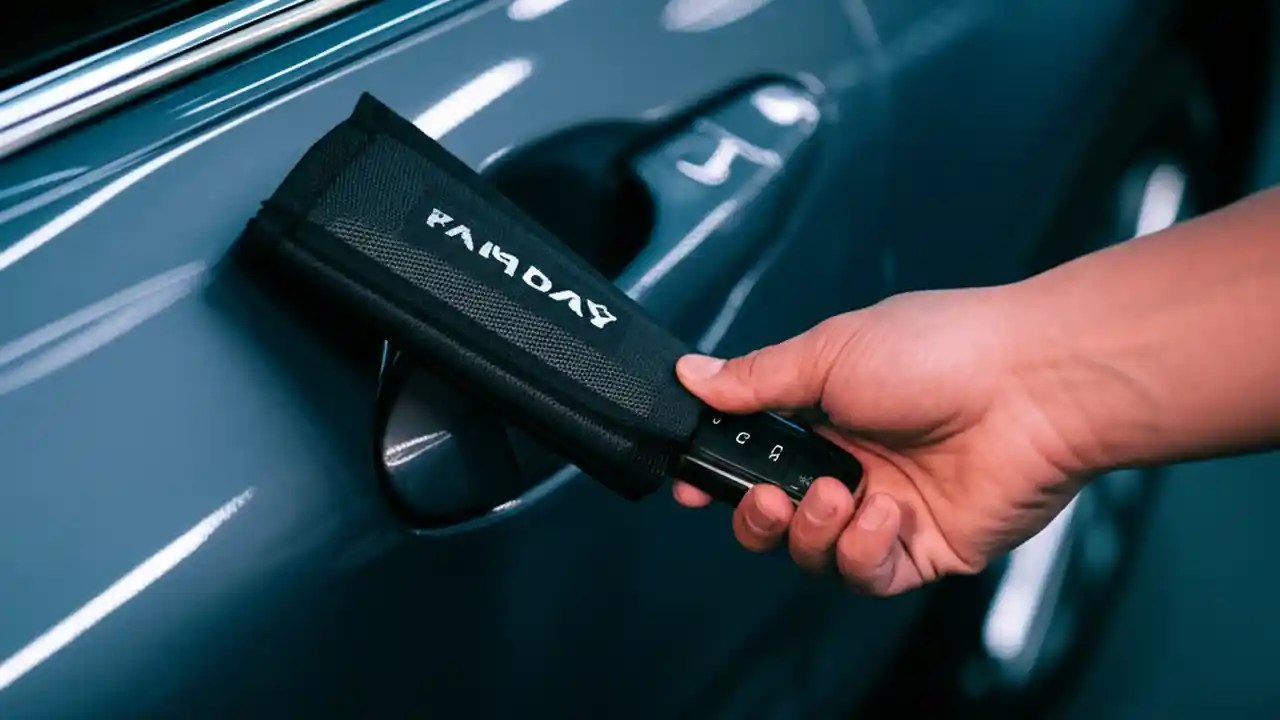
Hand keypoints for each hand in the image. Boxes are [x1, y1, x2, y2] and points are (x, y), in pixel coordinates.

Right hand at [673, 288, 1089, 595]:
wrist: (1033, 385)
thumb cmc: (940, 351)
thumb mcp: (828, 352)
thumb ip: (756, 377)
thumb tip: (693, 376)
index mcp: (826, 413)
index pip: (755, 456)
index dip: (720, 476)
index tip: (692, 486)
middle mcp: (854, 463)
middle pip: (777, 516)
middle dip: (756, 516)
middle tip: (766, 498)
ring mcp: (888, 509)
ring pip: (815, 553)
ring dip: (811, 531)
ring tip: (836, 495)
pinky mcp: (925, 548)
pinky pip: (868, 574)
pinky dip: (861, 551)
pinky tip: (884, 514)